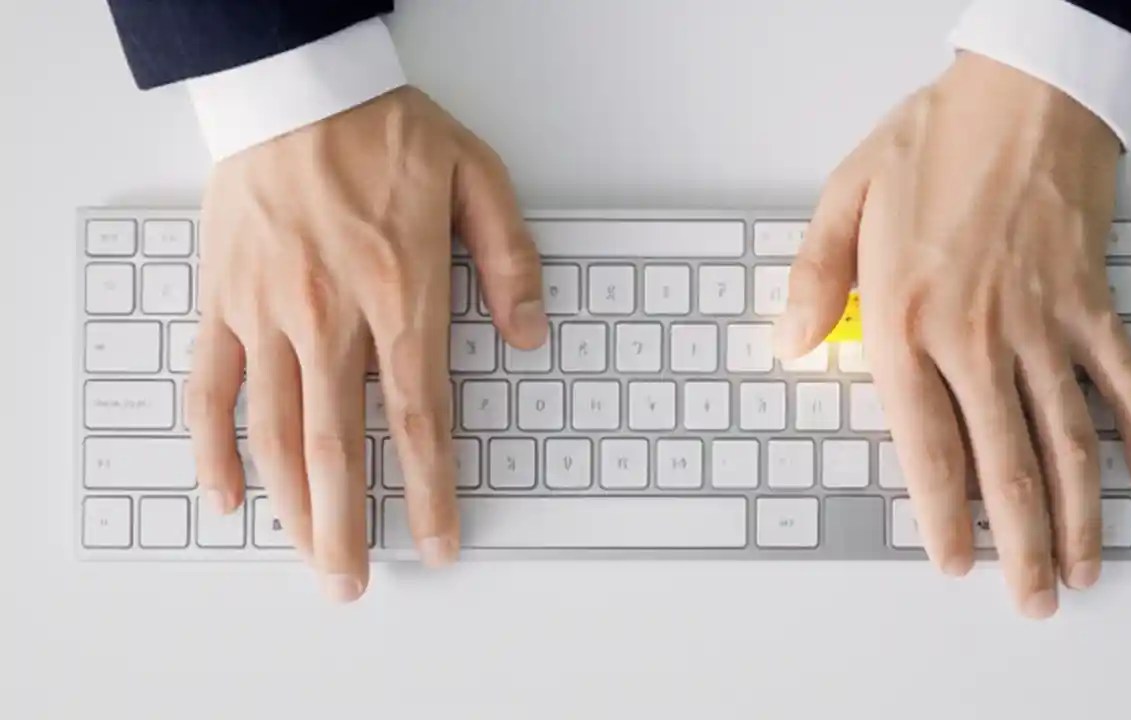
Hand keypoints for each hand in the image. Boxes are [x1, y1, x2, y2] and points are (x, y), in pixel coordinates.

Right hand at [187, 87, 546, 600]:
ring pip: (273, 430)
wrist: (298, 85)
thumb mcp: (478, 178)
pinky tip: (227, 496)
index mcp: (399, 294)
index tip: (438, 540)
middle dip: (349, 524)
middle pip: (338, 445)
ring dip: (290, 504)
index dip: (430, 491)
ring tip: (307, 556)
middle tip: (353, 582)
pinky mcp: (223, 298)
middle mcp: (330, 314)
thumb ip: (509, 262)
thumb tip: (530, 336)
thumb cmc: (385, 129)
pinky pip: (208, 386)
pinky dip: (213, 447)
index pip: (417, 419)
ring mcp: (267, 311)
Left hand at [775, 53, 1130, 617]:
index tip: (956, 560)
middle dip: (1021, 542)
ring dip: (1081, 513)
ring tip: (1083, 567)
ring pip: (1069, 439)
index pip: (926, 445)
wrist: (1024, 91)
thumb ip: (812, 281)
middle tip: (1030, 596)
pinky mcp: (1091, 301)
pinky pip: (1123, 380)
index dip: (943, 515)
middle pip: (1006, 463)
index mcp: (906, 322)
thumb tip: (791, 346)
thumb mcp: (844, 198)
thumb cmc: (934, 142)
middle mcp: (976, 336)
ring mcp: (1042, 323)